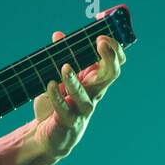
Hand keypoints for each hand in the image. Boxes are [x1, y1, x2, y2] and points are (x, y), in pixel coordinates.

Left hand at [32, 19, 125, 162]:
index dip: (115, 46)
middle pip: (112, 75)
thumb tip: (59, 35)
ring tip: (65, 66)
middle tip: (100, 41)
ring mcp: (83, 109)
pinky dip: (57, 97)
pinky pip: (64, 110)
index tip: (103, 30)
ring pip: (86, 96)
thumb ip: (62, 55)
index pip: (116, 62)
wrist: (49, 134)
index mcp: (96, 80)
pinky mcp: (69, 122)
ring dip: (75, 80)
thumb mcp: (61, 76)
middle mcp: (94, 93)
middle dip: (110, 57)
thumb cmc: (60, 102)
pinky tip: (49, 86)